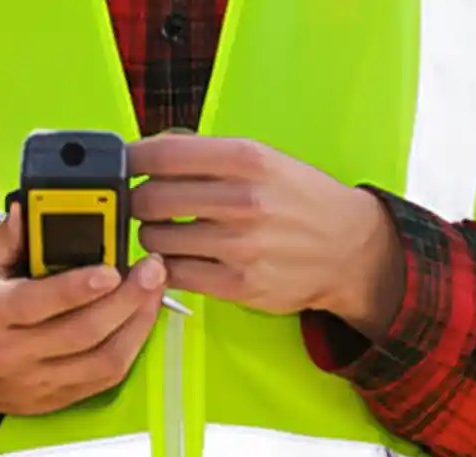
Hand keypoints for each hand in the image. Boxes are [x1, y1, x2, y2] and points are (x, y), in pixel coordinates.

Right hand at [0, 204, 166, 428]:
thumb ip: (7, 237)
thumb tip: (32, 207)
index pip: (37, 303)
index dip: (77, 288)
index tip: (111, 268)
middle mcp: (15, 353)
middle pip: (82, 332)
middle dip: (126, 299)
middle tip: (153, 269)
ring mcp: (39, 381)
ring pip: (102, 360)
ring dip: (138, 324)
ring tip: (156, 290)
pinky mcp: (58, 399)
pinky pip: (105, 379)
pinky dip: (132, 347)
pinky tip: (143, 319)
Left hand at [128, 134, 404, 336]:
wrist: (350, 250)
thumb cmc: (301, 201)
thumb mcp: (266, 160)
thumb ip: (209, 155)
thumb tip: (149, 152)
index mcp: (248, 159)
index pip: (163, 154)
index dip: (133, 160)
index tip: (125, 167)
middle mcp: (245, 200)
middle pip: (152, 198)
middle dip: (138, 202)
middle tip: (144, 206)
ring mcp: (241, 246)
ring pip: (157, 240)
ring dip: (151, 237)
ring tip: (166, 234)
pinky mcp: (238, 285)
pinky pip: (175, 274)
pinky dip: (166, 268)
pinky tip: (177, 260)